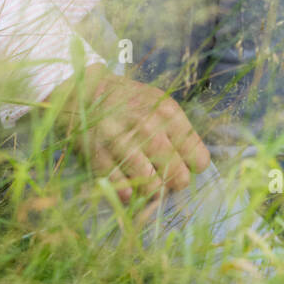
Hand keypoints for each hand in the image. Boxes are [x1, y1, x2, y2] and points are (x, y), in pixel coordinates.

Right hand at [57, 64, 210, 207]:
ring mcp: (123, 143)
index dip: (194, 166)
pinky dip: (128, 192)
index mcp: (168, 113)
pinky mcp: (99, 157)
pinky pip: (122, 189)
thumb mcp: (159, 103)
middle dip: (176, 183)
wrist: (86, 91)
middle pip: (177, 175)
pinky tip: (129, 184)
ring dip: (153, 191)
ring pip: (152, 186)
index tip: (187, 166)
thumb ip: (178, 129)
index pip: (197, 157)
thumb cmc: (129, 101)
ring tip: (149, 183)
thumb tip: (193, 164)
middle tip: (168, 179)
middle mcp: (148, 128)